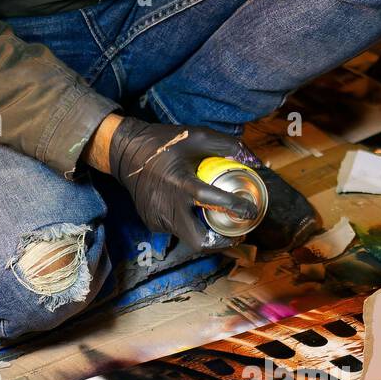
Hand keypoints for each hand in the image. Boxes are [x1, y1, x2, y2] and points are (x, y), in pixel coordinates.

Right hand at [107, 117, 257, 249]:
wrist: (125, 153)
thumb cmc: (164, 143)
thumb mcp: (197, 136)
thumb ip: (227, 146)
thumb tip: (254, 161)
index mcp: (180, 183)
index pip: (212, 201)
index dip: (234, 208)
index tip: (250, 210)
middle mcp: (168, 206)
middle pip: (199, 241)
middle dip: (220, 243)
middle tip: (235, 234)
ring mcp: (157, 217)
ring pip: (188, 237)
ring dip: (205, 232)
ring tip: (216, 221)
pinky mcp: (151, 221)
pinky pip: (175, 229)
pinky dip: (188, 224)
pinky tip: (189, 211)